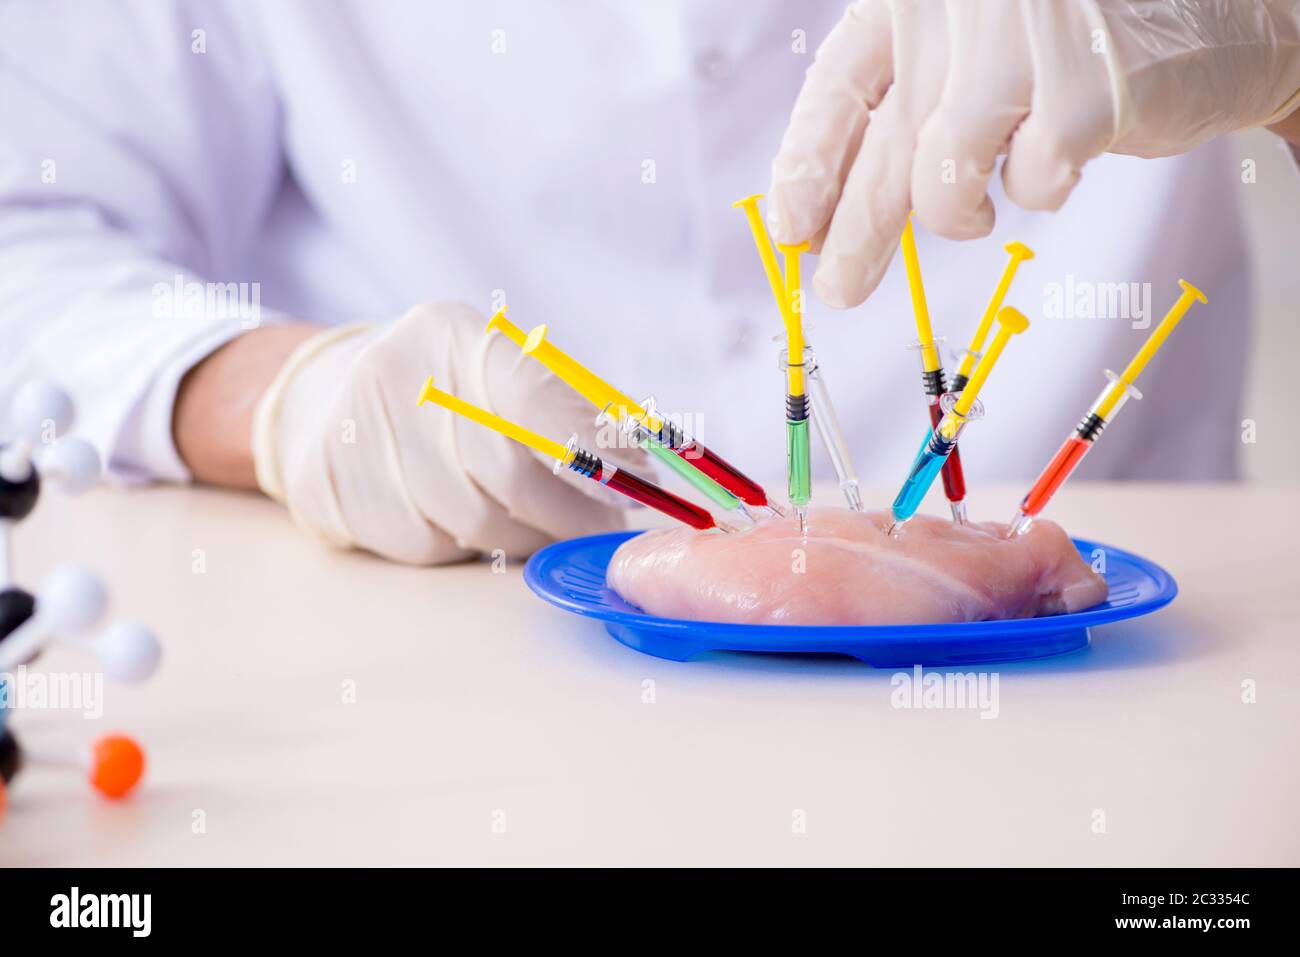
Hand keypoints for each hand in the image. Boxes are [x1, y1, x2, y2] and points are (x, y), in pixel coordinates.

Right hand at [249, 302, 645, 563]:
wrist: (325, 397)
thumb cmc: (446, 391)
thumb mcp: (499, 369)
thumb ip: (568, 407)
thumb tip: (643, 464)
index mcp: (450, 333)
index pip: (533, 397)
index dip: (589, 450)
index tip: (635, 486)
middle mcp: (394, 375)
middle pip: (508, 473)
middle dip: (570, 512)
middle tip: (603, 526)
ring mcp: (354, 434)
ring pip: (474, 521)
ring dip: (526, 536)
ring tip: (543, 526)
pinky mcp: (328, 489)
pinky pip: (430, 547)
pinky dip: (467, 547)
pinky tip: (470, 523)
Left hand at [768, 0, 1299, 307]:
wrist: (1218, 17)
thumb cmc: (1071, 49)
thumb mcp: (967, 61)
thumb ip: (904, 120)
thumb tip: (824, 223)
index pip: (838, 87)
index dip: (807, 164)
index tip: (788, 228)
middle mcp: (960, 8)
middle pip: (883, 149)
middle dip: (856, 234)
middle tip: (838, 289)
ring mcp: (1024, 40)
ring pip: (941, 180)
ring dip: (956, 216)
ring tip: (978, 211)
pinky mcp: (1086, 88)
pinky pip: (1029, 187)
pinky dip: (1040, 191)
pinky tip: (1062, 155)